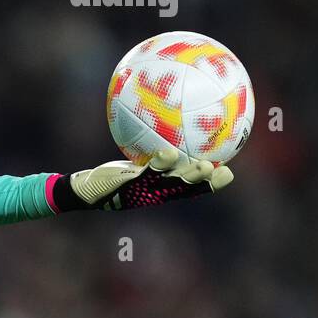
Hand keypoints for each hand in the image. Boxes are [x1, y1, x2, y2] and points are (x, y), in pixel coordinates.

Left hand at [50, 145, 234, 211]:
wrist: (87, 189)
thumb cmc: (114, 176)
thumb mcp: (135, 163)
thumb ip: (152, 151)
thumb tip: (167, 126)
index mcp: (162, 189)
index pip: (191, 189)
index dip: (211, 184)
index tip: (229, 174)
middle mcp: (156, 192)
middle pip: (186, 188)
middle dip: (206, 182)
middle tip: (224, 172)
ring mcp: (144, 189)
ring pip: (172, 183)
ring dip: (189, 175)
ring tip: (205, 165)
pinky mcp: (130, 183)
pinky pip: (148, 172)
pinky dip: (160, 162)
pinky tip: (169, 152)